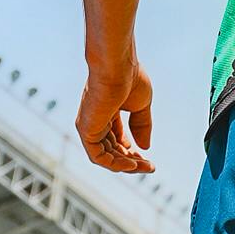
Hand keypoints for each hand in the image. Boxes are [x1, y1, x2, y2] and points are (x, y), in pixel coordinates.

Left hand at [78, 56, 154, 175]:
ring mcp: (89, 126)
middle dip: (132, 161)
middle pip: (113, 150)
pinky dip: (115, 164)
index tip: (148, 159)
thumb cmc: (129, 77)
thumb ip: (142, 126)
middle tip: (149, 167)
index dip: (132, 152)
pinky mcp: (86, 130)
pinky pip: (99, 157)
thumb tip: (145, 148)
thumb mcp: (141, 105)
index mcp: (107, 112)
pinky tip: (132, 164)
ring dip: (126, 165)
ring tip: (144, 167)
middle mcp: (96, 120)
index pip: (117, 139)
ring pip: (106, 156)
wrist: (116, 66)